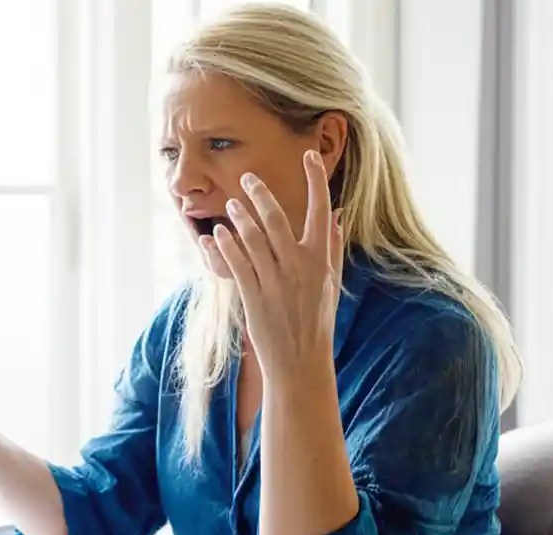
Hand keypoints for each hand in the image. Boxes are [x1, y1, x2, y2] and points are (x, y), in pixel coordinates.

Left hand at [199, 149, 343, 379]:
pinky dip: (226, 244)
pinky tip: (217, 234)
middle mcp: (299, 266)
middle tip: (247, 178)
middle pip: (276, 218)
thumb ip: (331, 248)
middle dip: (259, 193)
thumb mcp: (330, 284)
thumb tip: (335, 217)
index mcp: (320, 259)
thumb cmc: (316, 321)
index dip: (314, 179)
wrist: (300, 361)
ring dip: (238, 216)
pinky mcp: (254, 295)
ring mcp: (275, 280)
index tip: (307, 155)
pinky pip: (237, 262)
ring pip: (252, 237)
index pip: (320, 209)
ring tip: (230, 205)